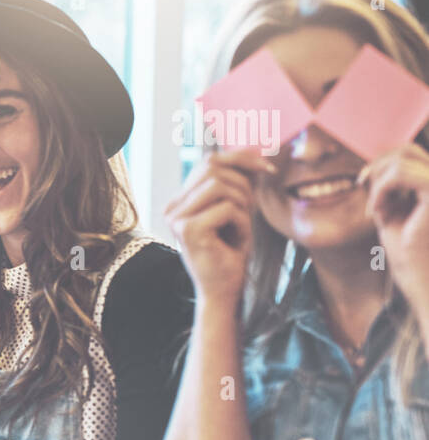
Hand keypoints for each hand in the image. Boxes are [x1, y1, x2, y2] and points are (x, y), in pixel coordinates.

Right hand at [165, 151, 275, 306]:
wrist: (224, 291)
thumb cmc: (231, 252)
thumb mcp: (237, 209)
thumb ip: (239, 181)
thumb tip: (255, 148)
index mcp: (179, 201)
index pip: (207, 162)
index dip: (239, 157)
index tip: (266, 166)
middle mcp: (172, 207)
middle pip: (212, 168)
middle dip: (243, 183)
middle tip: (252, 209)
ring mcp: (176, 218)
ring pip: (220, 186)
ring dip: (242, 204)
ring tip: (241, 227)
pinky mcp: (188, 230)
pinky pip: (227, 208)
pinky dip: (242, 222)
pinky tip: (236, 240)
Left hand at [363, 143, 428, 321]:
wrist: (424, 284)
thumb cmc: (410, 254)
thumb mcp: (394, 212)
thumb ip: (390, 188)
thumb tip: (374, 165)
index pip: (410, 154)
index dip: (380, 163)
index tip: (361, 184)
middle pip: (407, 150)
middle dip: (377, 167)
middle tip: (362, 190)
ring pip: (403, 159)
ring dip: (379, 183)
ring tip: (376, 211)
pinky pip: (401, 174)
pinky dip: (381, 190)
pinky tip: (378, 214)